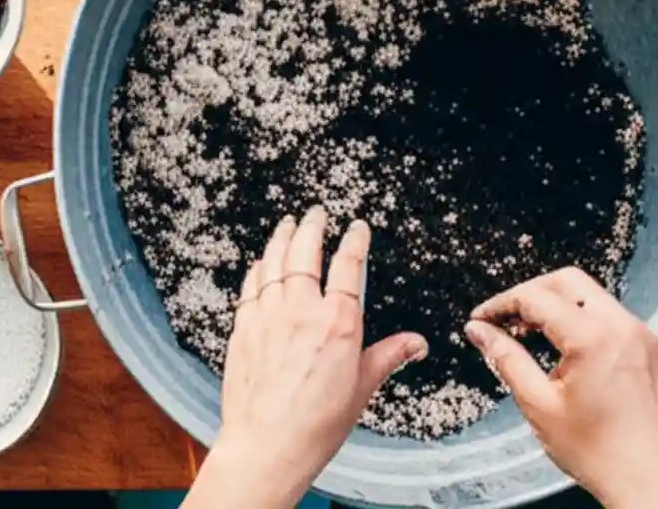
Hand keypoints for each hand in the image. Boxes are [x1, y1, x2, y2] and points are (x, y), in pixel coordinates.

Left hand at [184, 208, 427, 508]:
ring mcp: (267, 317)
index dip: (354, 241)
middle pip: (305, 252)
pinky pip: (250, 288)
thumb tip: (415, 343)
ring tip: (286, 224)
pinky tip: (260, 264)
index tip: (357, 228)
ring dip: (280, 239)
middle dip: (311, 226)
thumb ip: (388, 356)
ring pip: (273, 263)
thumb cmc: (316, 423)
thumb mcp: (363, 387)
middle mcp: (301, 311)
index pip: (348, 266)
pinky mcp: (243, 329)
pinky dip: (257, 270)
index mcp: (338, 322)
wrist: (268, 444)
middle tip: (315, 212)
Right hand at [465, 267, 657, 508]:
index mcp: (596, 340)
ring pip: (590, 295)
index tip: (482, 319)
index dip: (502, 304)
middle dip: (530, 294)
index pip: (537, 298)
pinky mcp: (649, 349)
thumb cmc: (598, 453)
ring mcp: (642, 337)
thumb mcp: (538, 404)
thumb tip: (480, 331)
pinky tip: (561, 346)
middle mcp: (624, 329)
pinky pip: (609, 316)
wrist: (647, 482)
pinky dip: (580, 319)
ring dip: (556, 305)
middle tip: (503, 319)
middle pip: (568, 282)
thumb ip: (506, 358)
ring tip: (527, 334)